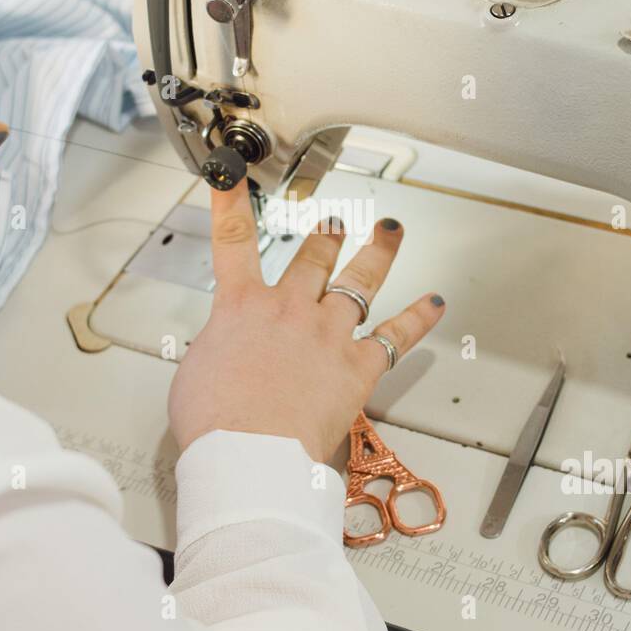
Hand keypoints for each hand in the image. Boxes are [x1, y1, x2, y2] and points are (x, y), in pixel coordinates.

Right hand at [168, 180, 445, 463]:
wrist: (247, 452)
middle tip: (333, 224)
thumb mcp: (197, 374)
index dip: (231, 204)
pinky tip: (433, 304)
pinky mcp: (357, 366)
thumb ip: (218, 350)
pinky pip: (395, 336)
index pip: (233, 242)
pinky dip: (418, 319)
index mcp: (240, 308)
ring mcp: (327, 333)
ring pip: (358, 282)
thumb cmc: (216, 425)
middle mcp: (289, 309)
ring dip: (377, 254)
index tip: (234, 178)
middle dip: (324, 238)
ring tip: (388, 233)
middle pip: (311, 259)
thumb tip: (227, 355)